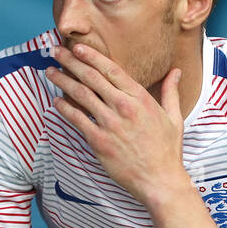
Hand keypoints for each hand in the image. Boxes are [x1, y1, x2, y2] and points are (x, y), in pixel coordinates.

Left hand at [45, 43, 186, 205]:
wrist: (160, 180)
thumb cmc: (168, 150)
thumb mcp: (174, 117)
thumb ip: (171, 91)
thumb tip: (176, 71)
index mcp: (140, 98)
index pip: (111, 69)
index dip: (92, 56)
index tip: (78, 47)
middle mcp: (123, 106)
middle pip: (91, 77)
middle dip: (71, 62)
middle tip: (55, 51)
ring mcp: (109, 123)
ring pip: (80, 95)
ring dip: (63, 81)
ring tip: (50, 72)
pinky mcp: (99, 141)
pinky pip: (77, 119)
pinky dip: (64, 108)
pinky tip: (56, 101)